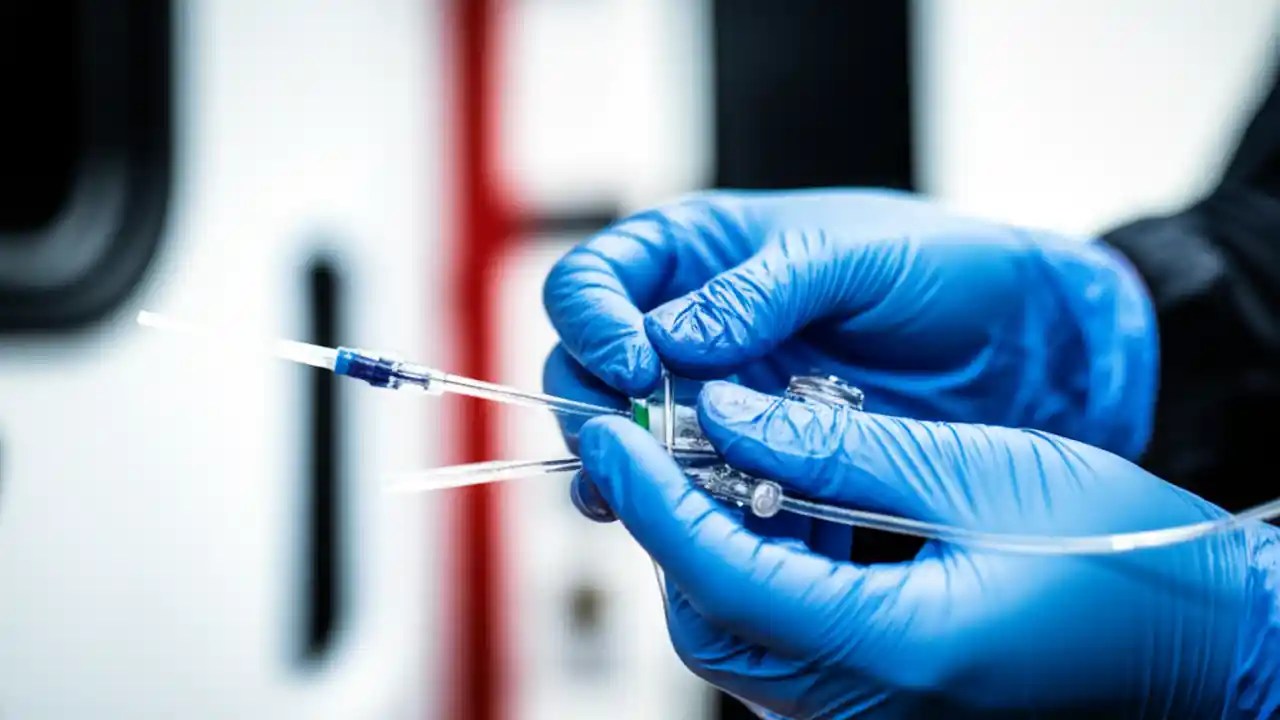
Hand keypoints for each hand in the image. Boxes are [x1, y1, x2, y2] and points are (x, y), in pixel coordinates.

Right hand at [542, 189, 1156, 521]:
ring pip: (630, 437)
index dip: (593, 322)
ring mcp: (722, 399)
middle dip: (594, 403)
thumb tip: (669, 336)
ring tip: (638, 495)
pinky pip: (694, 486)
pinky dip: (684, 504)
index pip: (596, 281)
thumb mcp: (855, 258)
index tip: (633, 363)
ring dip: (626, 466)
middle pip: (587, 366)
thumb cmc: (947, 271)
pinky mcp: (756, 457)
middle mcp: (694, 328)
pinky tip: (693, 520)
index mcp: (701, 254)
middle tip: (629, 440)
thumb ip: (761, 291)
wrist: (1024, 349)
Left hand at [575, 381, 1277, 718]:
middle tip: (674, 441)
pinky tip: (797, 505)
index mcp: (895, 652)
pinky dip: (769, 569)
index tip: (616, 436)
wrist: (1201, 633)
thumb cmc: (1123, 554)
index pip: (719, 578)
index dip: (654, 501)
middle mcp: (869, 706)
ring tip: (743, 459)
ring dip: (721, 544)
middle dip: (677, 527)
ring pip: (740, 634)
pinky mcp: (885, 701)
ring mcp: (874, 715)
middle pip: (710, 622)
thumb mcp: (980, 471)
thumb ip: (839, 447)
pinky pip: (789, 642)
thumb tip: (726, 415)